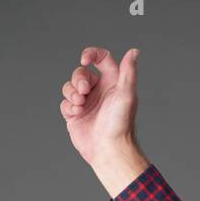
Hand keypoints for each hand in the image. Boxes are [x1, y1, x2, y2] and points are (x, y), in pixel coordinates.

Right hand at [59, 46, 148, 195]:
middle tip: (84, 92)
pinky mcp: (75, 114)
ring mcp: (86, 102)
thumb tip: (134, 51)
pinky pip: (65, 102)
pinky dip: (68, 106)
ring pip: (69, 86)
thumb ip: (128, 71)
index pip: (102, 59)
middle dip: (79, 79)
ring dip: (71, 93)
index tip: (85, 60)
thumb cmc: (120, 123)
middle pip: (81, 72)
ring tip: (80, 105)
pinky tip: (77, 114)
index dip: (91, 54)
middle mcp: (100, 91)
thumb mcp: (126, 94)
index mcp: (113, 83)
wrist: (109, 149)